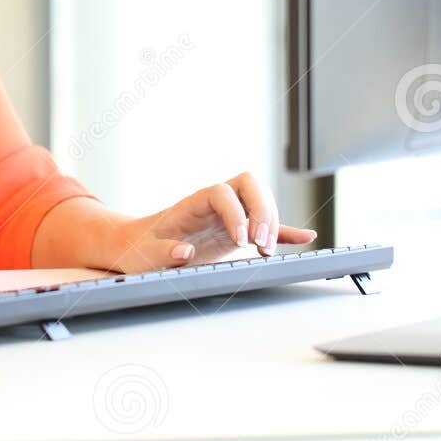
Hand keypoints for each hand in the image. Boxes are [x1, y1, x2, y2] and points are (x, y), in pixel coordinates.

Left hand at [96, 173, 317, 272]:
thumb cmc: (138, 248)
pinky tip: (305, 237)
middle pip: (248, 186)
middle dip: (263, 210)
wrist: (136, 247)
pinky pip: (264, 226)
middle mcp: (213, 204)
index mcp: (192, 203)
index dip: (236, 212)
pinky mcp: (235, 232)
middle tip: (262, 244)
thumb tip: (186, 251)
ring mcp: (227, 216)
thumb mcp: (143, 254)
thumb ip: (162, 253)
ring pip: (260, 201)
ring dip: (272, 222)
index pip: (223, 192)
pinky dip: (285, 231)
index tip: (241, 240)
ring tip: (268, 252)